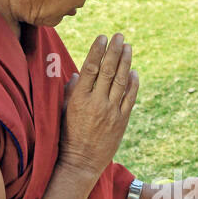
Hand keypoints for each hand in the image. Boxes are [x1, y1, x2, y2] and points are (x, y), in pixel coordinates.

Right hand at [59, 33, 138, 176]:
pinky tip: (133, 72)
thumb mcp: (64, 111)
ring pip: (121, 82)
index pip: (90, 68)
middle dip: (115, 51)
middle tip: (120, 36)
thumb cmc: (68, 135)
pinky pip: (130, 98)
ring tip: (128, 47)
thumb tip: (77, 74)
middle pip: (108, 71)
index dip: (98, 51)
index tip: (102, 37)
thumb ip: (71, 91)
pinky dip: (133, 84)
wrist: (81, 162)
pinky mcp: (122, 121)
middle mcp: (96, 103)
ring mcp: (111, 112)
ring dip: (126, 62)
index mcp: (79, 99)